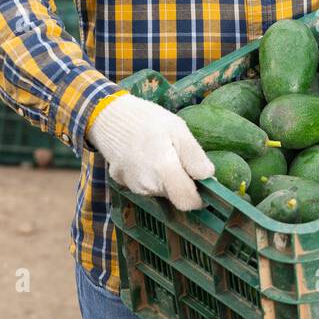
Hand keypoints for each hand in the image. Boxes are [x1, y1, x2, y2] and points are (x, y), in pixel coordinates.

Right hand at [88, 92, 213, 209]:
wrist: (110, 116)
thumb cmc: (148, 119)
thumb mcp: (178, 130)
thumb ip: (194, 156)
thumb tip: (209, 176)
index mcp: (163, 170)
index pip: (187, 202)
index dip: (199, 198)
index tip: (205, 185)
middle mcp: (146, 185)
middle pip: (174, 195)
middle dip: (182, 182)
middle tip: (179, 156)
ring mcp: (132, 186)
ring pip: (160, 191)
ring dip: (167, 178)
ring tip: (161, 152)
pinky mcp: (122, 183)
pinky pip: (145, 185)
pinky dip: (151, 175)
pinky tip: (146, 156)